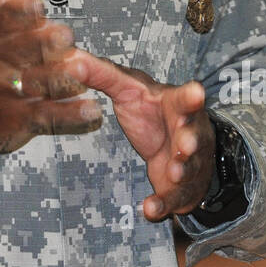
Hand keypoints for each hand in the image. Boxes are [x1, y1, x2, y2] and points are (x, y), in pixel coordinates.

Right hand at [0, 0, 103, 167]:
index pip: (4, 18)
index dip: (19, 13)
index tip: (35, 7)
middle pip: (23, 50)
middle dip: (43, 44)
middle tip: (63, 39)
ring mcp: (9, 92)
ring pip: (38, 84)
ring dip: (60, 79)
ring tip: (80, 73)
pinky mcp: (20, 121)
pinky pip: (47, 118)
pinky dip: (70, 115)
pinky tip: (91, 109)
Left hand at [71, 57, 215, 220]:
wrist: (177, 145)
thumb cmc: (152, 112)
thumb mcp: (128, 90)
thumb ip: (102, 75)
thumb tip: (70, 57)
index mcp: (176, 105)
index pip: (185, 98)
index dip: (191, 97)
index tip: (195, 92)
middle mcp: (188, 133)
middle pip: (194, 135)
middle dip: (190, 140)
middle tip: (185, 144)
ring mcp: (187, 163)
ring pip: (188, 168)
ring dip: (181, 171)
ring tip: (173, 173)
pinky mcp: (179, 189)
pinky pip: (173, 198)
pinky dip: (163, 204)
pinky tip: (150, 209)